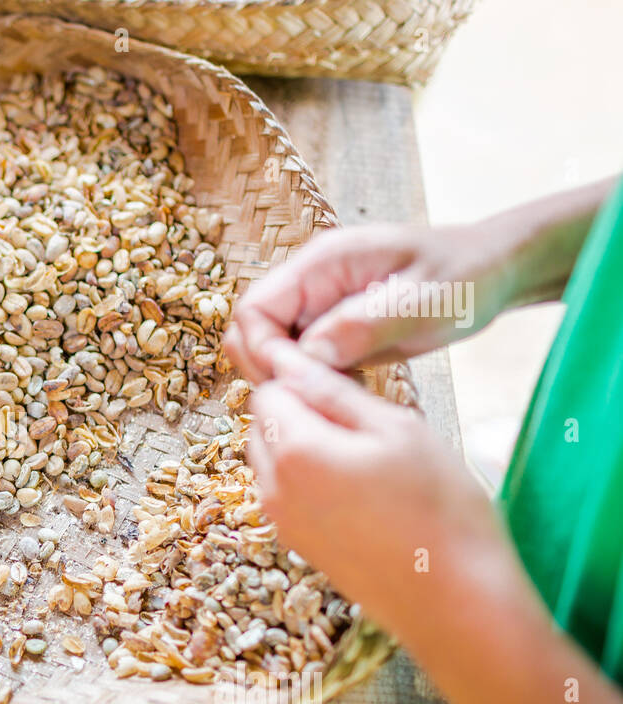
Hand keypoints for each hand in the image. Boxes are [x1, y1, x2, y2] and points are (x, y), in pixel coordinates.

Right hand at [225, 222, 520, 381]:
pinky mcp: (332, 329)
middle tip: (317, 396)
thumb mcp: (422, 303)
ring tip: (340, 393)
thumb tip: (307, 355)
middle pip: (253, 331)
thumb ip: (362, 326)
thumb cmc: (465, 278)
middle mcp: (310, 282)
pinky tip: (351, 391)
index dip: (265, 352)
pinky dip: (315, 382)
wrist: (495, 270)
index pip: (254, 309)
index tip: (300, 383)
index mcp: (322, 262)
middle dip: (272, 369)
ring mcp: (318, 305)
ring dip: (295, 378)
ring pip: (273, 350)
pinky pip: (302, 360)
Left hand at [245, 341, 520, 636]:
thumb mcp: (395, 428)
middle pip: (264, 424)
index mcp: (292, 451)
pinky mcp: (298, 544)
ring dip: (306, 446)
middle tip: (364, 423)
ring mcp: (281, 521)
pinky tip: (363, 491)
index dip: (305, 381)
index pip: (268, 390)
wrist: (455, 602)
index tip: (348, 390)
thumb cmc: (439, 508)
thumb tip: (285, 361)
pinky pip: (288, 492)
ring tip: (368, 459)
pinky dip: (313, 480)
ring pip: (274, 459)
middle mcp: (272, 487)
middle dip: (300, 413)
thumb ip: (332, 391)